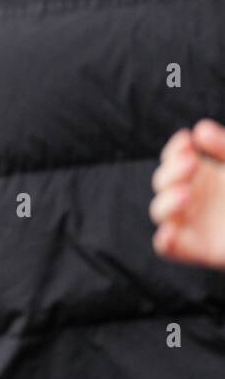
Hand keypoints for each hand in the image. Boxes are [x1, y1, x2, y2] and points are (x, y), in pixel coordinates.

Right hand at [151, 120, 224, 269]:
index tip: (187, 141)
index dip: (175, 150)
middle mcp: (194, 199)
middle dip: (171, 171)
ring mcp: (193, 224)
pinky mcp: (197, 249)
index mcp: (204, 177)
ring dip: (166, 202)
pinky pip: (168, 248)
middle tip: (191, 164)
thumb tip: (199, 129)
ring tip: (185, 194)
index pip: (174, 160)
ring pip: (159, 212)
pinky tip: (171, 231)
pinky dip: (165, 240)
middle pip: (162, 182)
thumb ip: (224, 148)